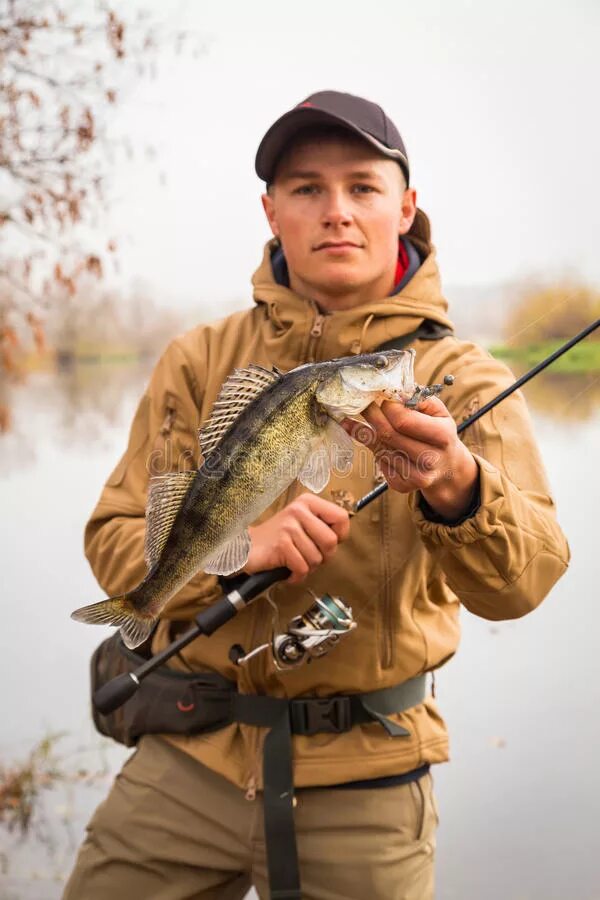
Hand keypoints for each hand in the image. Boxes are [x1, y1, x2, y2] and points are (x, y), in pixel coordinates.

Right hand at [243, 493, 350, 583]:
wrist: (247, 546)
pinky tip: (288, 571)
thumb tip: (341, 538)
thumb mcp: (303, 523)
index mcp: (308, 502)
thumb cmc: (280, 538)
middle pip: (331, 541)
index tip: (326, 542)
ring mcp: (288, 526)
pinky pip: (302, 568)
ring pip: (316, 558)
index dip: (340, 535)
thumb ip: (323, 526)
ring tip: (295, 561)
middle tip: (310, 556)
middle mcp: (299, 510)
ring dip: (308, 567)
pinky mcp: (281, 544)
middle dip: (324, 556)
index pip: (341, 517)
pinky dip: (296, 576)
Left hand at [342, 396, 478, 519]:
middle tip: (361, 403)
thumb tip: (395, 392)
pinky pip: (379, 462)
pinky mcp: (402, 486)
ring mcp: (416, 476)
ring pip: (380, 448)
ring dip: (369, 432)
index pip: (403, 420)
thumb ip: (419, 399)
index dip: (387, 407)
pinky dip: (375, 449)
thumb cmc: (438, 432)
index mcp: (442, 437)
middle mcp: (430, 459)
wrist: (447, 467)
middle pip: (388, 434)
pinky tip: (374, 441)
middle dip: (372, 415)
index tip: (380, 397)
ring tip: (362, 419)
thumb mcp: (438, 412)